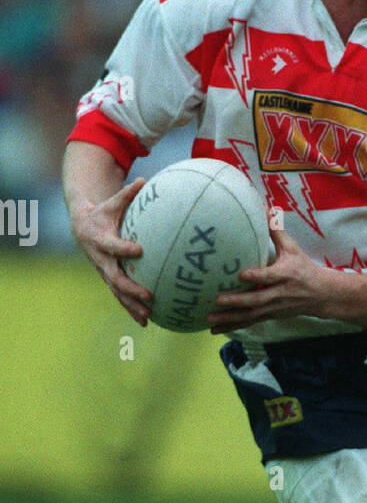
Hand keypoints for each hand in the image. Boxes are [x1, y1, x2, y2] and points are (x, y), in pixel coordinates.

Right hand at [71, 176, 151, 325]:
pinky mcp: (108, 279)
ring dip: (132, 305)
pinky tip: (146, 321)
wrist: (82, 227)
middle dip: (131, 288)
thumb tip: (143, 180)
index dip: (123, 248)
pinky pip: (119, 296)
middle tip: (149, 295)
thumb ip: (128, 194)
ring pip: (117, 292)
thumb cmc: (103, 212)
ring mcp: (103, 271)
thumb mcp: (112, 202)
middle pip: (114, 277)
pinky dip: (131, 309)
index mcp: (100, 239)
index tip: (139, 250)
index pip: (112, 246)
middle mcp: (100, 259)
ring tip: (148, 316)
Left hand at [208, 214, 329, 333]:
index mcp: (285, 275)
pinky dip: (232, 326)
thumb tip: (264, 209)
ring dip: (230, 318)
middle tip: (218, 300)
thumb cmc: (303, 268)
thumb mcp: (293, 248)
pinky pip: (249, 322)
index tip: (241, 275)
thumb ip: (276, 231)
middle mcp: (279, 294)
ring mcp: (273, 307)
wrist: (321, 295)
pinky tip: (215, 329)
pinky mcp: (269, 315)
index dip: (257, 277)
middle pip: (257, 300)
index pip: (270, 276)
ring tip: (210, 318)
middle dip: (237, 301)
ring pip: (250, 315)